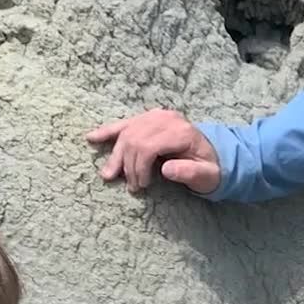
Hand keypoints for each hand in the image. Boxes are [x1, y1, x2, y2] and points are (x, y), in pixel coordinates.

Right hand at [85, 109, 221, 194]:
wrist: (212, 153)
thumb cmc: (209, 167)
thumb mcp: (208, 175)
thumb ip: (190, 173)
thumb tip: (166, 169)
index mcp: (181, 132)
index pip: (148, 146)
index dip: (140, 168)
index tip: (142, 186)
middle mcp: (167, 119)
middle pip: (134, 140)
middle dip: (128, 165)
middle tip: (132, 186)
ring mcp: (156, 116)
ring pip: (126, 134)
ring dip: (116, 156)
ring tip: (110, 175)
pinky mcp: (147, 118)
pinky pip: (124, 123)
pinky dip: (107, 131)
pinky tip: (90, 138)